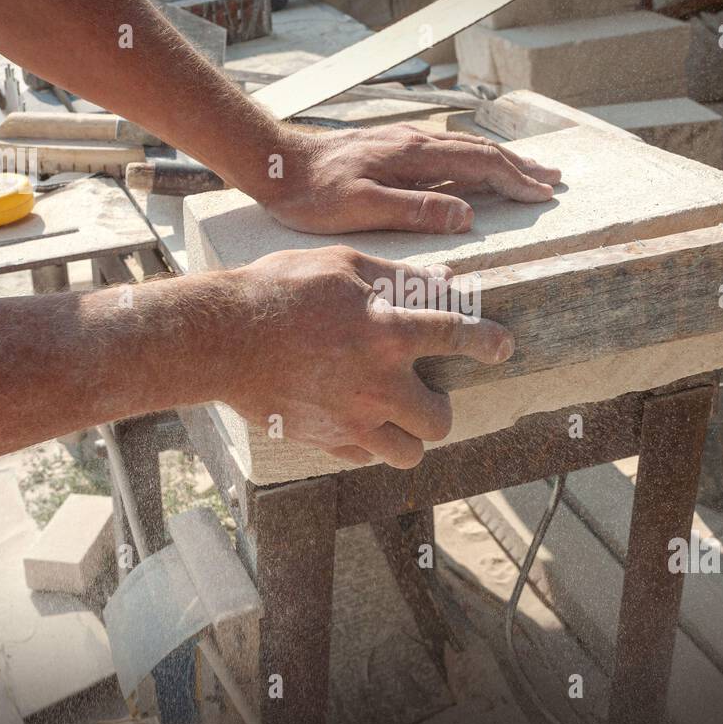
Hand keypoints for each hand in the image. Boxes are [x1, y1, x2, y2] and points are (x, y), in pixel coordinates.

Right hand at [221, 245, 514, 467]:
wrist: (220, 338)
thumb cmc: (279, 291)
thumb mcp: (342, 266)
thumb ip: (397, 278)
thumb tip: (444, 282)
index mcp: (388, 332)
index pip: (457, 337)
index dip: (488, 341)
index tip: (503, 347)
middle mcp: (378, 384)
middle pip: (439, 419)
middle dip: (441, 407)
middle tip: (427, 393)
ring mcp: (351, 420)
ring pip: (408, 452)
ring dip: (409, 435)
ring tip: (395, 414)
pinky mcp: (324, 441)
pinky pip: (363, 457)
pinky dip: (367, 444)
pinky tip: (353, 419)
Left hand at [247, 124, 560, 234]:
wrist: (275, 164)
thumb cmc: (312, 194)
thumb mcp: (361, 207)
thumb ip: (414, 210)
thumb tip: (466, 214)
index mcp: (413, 157)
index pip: (480, 166)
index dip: (516, 182)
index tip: (544, 196)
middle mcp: (414, 143)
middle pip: (481, 152)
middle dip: (520, 167)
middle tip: (554, 181)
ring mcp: (404, 143)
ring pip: (466, 148)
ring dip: (502, 160)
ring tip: (528, 171)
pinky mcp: (391, 148)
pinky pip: (447, 151)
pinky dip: (475, 158)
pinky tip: (476, 166)